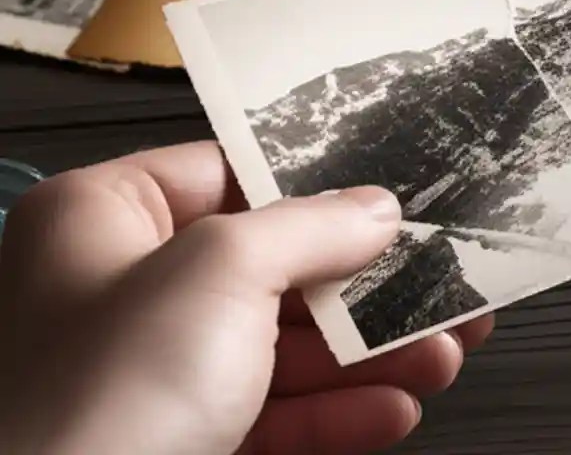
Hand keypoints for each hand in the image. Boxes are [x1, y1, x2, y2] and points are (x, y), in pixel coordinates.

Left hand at [0, 141, 493, 454]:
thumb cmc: (96, 404)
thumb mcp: (221, 272)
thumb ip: (309, 228)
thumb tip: (371, 209)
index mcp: (103, 220)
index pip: (229, 174)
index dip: (316, 185)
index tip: (390, 195)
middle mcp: (124, 290)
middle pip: (276, 268)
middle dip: (369, 288)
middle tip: (440, 283)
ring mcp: (154, 372)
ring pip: (286, 347)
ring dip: (371, 355)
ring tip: (442, 354)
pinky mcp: (183, 438)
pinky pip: (276, 413)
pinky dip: (339, 413)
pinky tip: (392, 411)